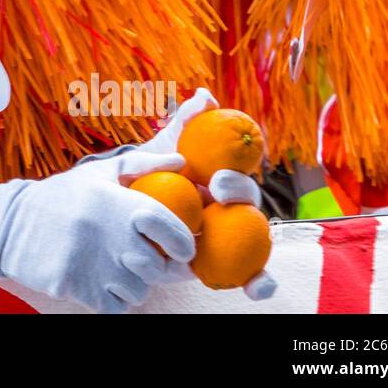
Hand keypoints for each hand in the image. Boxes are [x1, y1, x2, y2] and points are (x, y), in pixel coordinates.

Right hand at [0, 150, 196, 313]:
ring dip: (132, 285)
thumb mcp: (97, 173)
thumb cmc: (61, 197)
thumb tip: (182, 163)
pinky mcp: (76, 287)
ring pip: (138, 291)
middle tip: (138, 260)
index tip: (180, 249)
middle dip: (154, 268)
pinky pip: (116, 307)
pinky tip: (100, 283)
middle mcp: (108, 233)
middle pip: (157, 268)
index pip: (170, 228)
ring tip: (113, 269)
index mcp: (116, 202)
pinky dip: (114, 301)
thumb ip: (141, 165)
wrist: (10, 222)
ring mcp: (92, 263)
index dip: (182, 243)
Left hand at [141, 87, 276, 301]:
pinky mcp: (217, 264)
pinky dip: (259, 283)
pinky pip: (248, 275)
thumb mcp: (158, 148)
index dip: (237, 176)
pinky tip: (258, 290)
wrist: (122, 210)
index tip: (216, 177)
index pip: (239, 175)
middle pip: (248, 204)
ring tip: (259, 266)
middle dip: (241, 197)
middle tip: (217, 194)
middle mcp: (229, 207)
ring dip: (266, 257)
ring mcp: (227, 236)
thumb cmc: (145, 175)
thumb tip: (206, 97)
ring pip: (259, 245)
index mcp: (220, 178)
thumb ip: (182, 122)